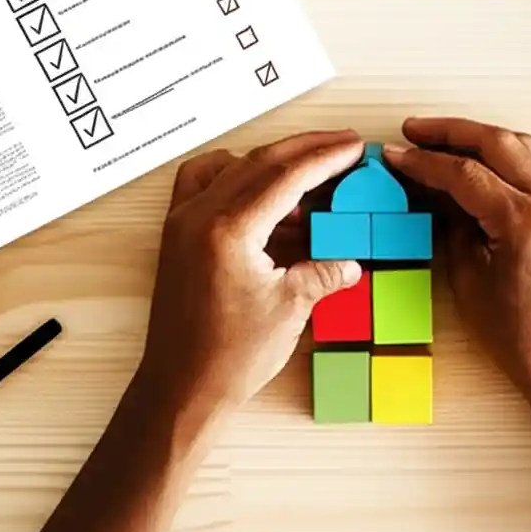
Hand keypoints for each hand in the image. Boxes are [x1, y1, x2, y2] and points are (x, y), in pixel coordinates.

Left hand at [139, 131, 364, 419]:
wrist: (182, 387)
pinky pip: (204, 182)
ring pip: (233, 166)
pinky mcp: (177, 234)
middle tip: (342, 144)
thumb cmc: (228, 357)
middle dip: (306, 149)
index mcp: (228, 230)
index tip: (352, 147)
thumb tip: (349, 260)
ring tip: (311, 170)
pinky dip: (236, 174)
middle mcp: (198, 215)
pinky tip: (260, 190)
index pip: (286, 175)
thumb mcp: (290, 308)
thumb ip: (323, 272)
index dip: (325, 157)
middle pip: (260, 161)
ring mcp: (182, 222)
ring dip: (274, 161)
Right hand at [384, 118, 530, 403]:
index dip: (424, 161)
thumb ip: (450, 226)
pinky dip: (508, 153)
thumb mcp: (469, 280)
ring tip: (443, 140)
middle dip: (451, 132)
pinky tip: (482, 159)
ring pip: (523, 146)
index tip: (395, 156)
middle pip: (498, 143)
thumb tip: (429, 190)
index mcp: (526, 223)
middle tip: (414, 132)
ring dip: (481, 137)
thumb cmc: (522, 340)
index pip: (466, 174)